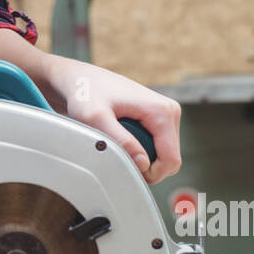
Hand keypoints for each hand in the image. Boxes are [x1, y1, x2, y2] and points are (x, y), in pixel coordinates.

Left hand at [45, 56, 181, 182]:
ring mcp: (165, 113)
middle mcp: (169, 110)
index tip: (126, 169)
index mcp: (161, 111)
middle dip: (146, 166)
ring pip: (164, 154)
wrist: (81, 79)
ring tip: (118, 143)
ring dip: (142, 157)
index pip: (171, 160)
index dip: (151, 174)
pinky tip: (122, 138)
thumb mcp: (96, 118)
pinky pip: (157, 146)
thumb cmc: (86, 93)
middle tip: (118, 154)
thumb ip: (120, 141)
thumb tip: (143, 163)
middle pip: (170, 159)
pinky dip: (141, 149)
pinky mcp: (158, 117)